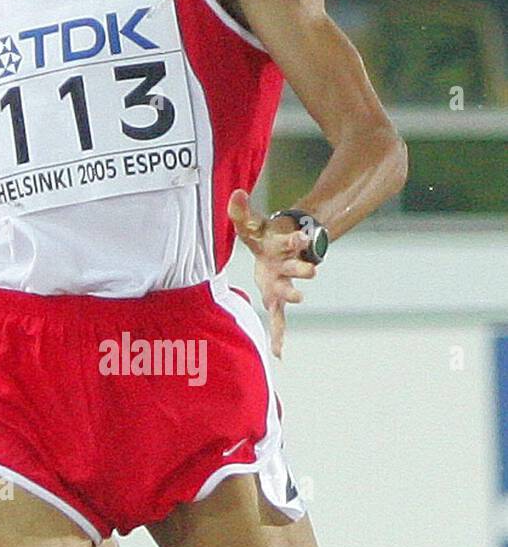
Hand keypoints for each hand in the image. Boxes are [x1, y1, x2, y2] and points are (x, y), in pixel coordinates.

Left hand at [228, 189, 317, 357]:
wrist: (277, 251)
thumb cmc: (264, 236)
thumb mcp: (250, 223)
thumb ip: (241, 210)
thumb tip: (236, 193)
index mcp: (283, 247)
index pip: (292, 240)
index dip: (298, 238)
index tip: (305, 235)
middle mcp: (288, 268)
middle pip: (298, 269)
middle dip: (303, 269)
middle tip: (312, 271)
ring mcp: (284, 285)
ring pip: (289, 293)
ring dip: (292, 296)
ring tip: (298, 300)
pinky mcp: (277, 299)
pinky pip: (278, 320)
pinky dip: (278, 335)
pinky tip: (277, 354)